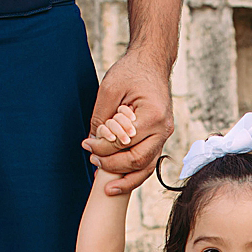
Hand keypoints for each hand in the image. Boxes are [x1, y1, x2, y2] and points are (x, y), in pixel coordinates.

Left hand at [83, 49, 173, 195]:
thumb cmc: (131, 72)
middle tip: (93, 160)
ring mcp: (164, 135)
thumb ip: (101, 118)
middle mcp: (163, 129)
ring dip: (126, 179)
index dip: (102, 147)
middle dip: (112, 165)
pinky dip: (134, 174)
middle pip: (138, 160)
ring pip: (146, 167)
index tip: (87, 144)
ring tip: (107, 187)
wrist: (151, 63)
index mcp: (152, 115)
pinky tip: (120, 182)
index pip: (124, 142)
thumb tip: (92, 143)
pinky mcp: (160, 138)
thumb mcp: (109, 89)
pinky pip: (149, 162)